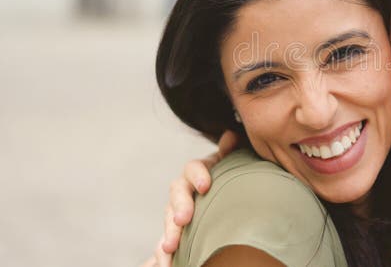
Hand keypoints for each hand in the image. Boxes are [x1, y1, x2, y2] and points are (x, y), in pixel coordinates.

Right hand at [159, 131, 239, 254]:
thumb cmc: (226, 183)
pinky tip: (162, 265)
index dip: (199, 175)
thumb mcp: (229, 167)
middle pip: (177, 196)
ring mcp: (175, 215)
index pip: (194, 169)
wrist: (216, 204)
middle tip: (183, 220)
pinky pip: (162, 246)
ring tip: (168, 250)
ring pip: (168, 222)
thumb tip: (231, 135)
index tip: (206, 186)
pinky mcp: (173, 236)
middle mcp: (183, 192)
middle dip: (179, 208)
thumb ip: (229, 154)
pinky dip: (159, 257)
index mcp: (198, 174)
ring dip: (167, 235)